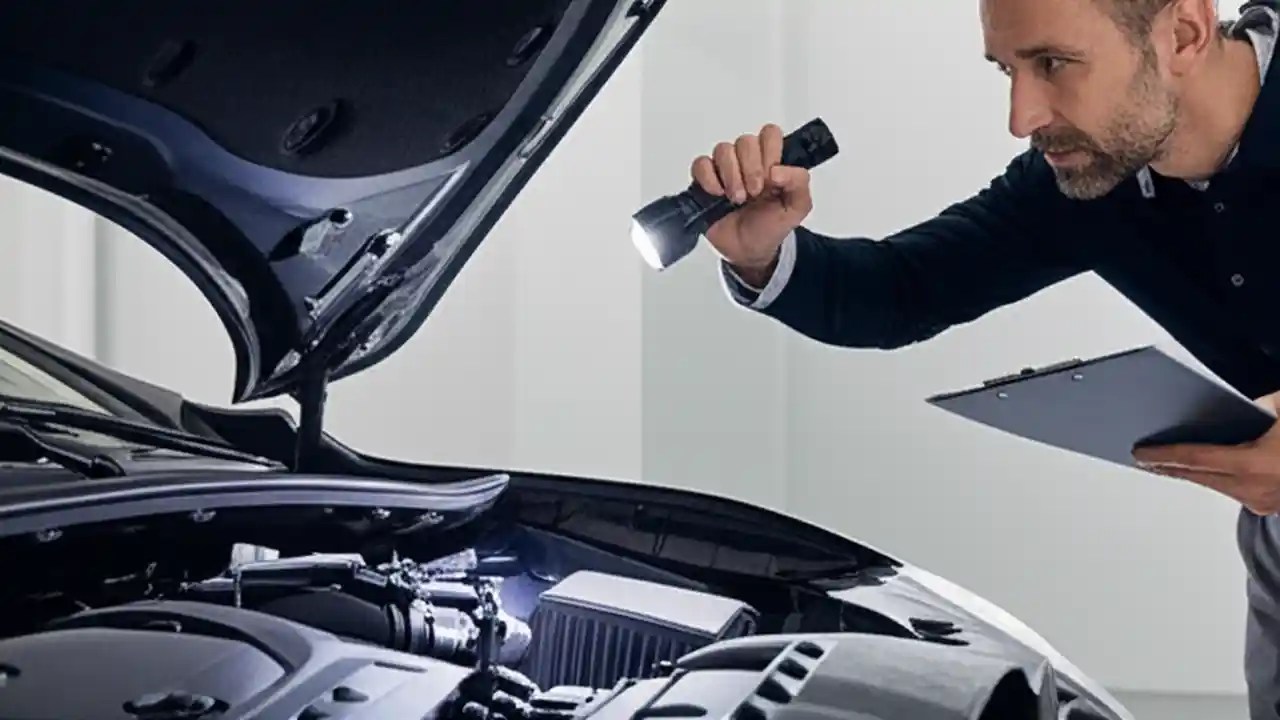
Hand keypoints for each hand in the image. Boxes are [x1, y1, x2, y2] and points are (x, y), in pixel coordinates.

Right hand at [690, 123, 813, 283]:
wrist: (749, 251)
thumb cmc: (772, 226)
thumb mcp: (798, 207)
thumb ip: (799, 182)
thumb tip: (777, 170)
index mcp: (771, 160)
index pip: (769, 134)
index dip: (770, 152)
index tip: (771, 178)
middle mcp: (747, 160)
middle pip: (745, 141)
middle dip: (751, 169)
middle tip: (754, 193)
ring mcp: (725, 168)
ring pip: (723, 150)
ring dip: (731, 175)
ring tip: (737, 199)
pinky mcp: (705, 180)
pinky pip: (701, 164)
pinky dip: (709, 178)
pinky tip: (717, 194)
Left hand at [1132, 392, 1279, 514]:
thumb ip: (1258, 404)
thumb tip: (1228, 406)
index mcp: (1256, 464)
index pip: (1196, 459)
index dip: (1164, 455)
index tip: (1140, 453)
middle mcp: (1256, 488)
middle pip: (1197, 476)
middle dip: (1167, 466)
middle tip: (1142, 456)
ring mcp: (1261, 501)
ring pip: (1213, 485)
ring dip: (1188, 473)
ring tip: (1162, 463)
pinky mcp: (1266, 504)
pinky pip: (1230, 490)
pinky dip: (1212, 478)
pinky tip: (1198, 470)